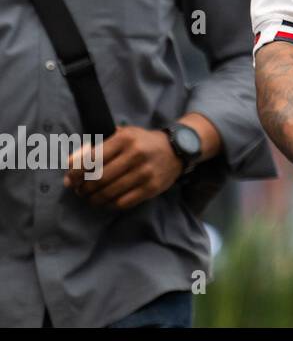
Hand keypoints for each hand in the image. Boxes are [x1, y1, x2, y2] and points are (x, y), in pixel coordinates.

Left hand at [63, 126, 182, 209]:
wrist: (176, 149)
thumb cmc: (142, 142)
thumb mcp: (121, 135)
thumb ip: (95, 146)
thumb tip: (70, 162)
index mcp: (125, 139)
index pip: (92, 159)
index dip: (76, 173)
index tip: (69, 180)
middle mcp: (136, 155)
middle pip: (98, 178)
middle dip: (83, 188)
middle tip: (79, 191)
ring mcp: (145, 172)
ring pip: (109, 192)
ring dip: (93, 198)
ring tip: (89, 197)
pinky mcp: (152, 188)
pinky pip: (123, 202)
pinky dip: (109, 205)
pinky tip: (105, 201)